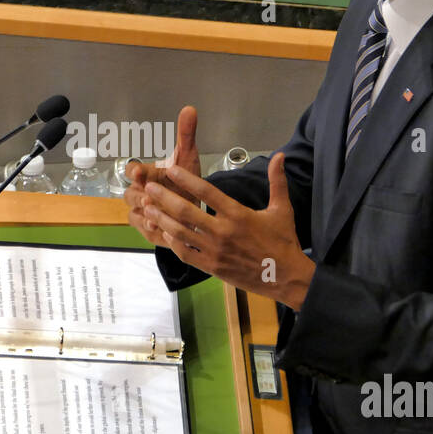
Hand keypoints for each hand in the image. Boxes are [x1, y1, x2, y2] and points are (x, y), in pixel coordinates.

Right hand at [124, 105, 200, 246]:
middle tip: (148, 196)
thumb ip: (186, 135)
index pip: (133, 169)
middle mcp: (141, 192)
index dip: (135, 171)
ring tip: (155, 216)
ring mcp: (143, 212)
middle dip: (138, 195)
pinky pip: (144, 231)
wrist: (193, 208)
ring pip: (134, 214)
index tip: (138, 172)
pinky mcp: (149, 229)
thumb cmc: (185, 183)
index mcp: (147, 175)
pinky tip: (163, 230)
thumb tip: (190, 109)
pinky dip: (152, 231)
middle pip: (129, 194)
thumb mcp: (188, 159)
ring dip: (144, 214)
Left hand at [139, 152, 315, 309]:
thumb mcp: (282, 209)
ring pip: (181, 233)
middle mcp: (223, 231)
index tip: (170, 169)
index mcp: (238, 214)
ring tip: (147, 208)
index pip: (206, 191)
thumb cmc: (283, 242)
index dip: (185, 179)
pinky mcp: (212, 267)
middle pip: (186, 211)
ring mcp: (215, 251)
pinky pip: (186, 253)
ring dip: (161, 219)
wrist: (285, 277)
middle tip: (149, 187)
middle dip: (164, 197)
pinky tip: (165, 233)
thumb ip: (277, 181)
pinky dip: (173, 243)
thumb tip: (280, 156)